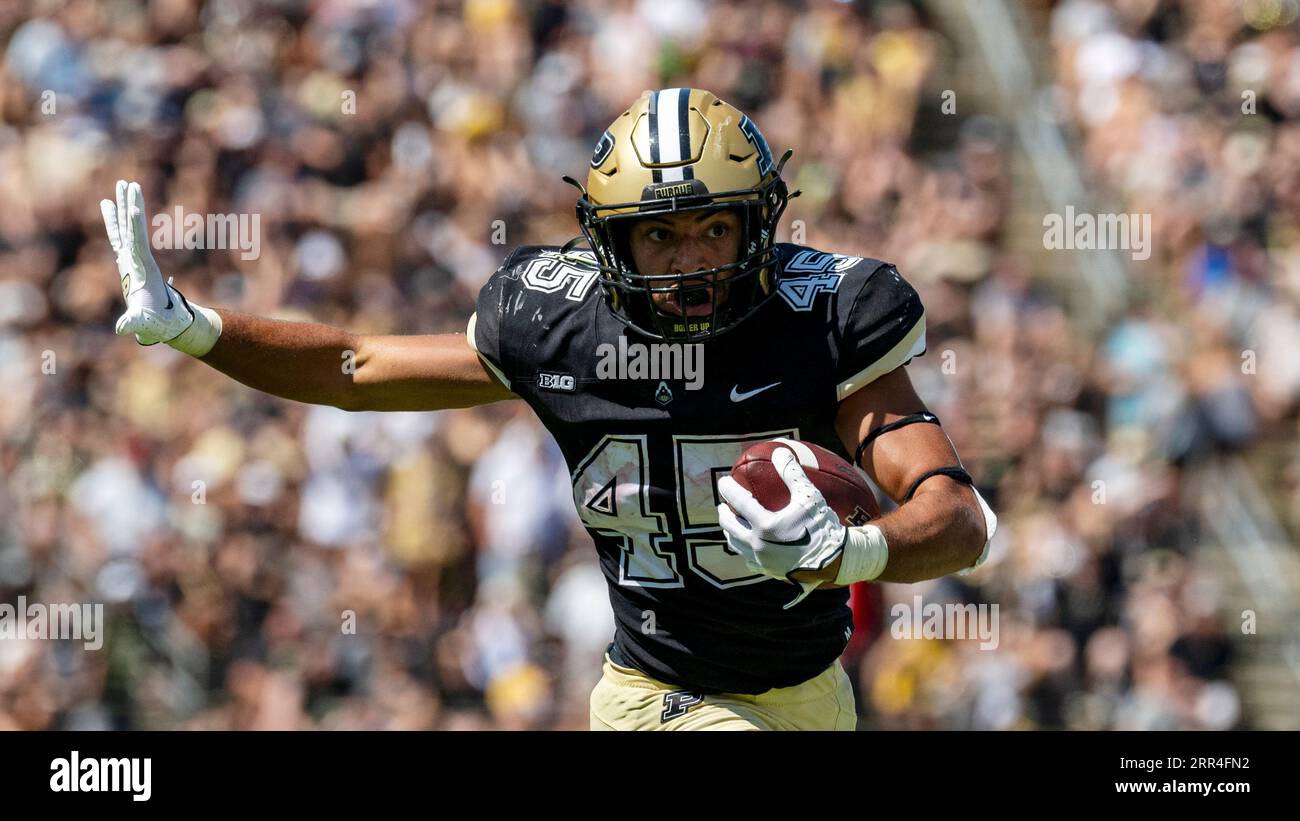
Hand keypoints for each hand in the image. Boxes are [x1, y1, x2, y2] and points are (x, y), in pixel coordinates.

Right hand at [101, 179, 193, 344]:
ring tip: (122, 185)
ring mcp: (132, 259)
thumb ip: (134, 323)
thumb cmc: (156, 323)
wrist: (167, 323)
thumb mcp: (143, 323)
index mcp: (143, 268)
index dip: (134, 226)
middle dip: (130, 205)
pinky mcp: (126, 262)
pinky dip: (114, 221)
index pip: (137, 242)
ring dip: (122, 207)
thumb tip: (123, 330)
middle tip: (128, 183)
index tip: (134, 207)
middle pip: (133, 227)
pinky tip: (109, 206)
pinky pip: (118, 236)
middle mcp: (139, 259)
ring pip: (126, 228)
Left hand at [716, 446, 847, 608]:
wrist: (837, 561)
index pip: (739, 502)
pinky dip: (746, 552)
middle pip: (730, 527)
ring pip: (736, 546)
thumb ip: (792, 474)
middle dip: (723, 514)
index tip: (722, 482)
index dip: (728, 489)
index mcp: (765, 525)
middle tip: (722, 506)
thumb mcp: (809, 497)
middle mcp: (759, 545)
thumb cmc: (823, 527)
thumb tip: (780, 451)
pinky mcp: (770, 572)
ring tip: (731, 525)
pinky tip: (749, 549)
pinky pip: (751, 562)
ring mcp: (763, 561)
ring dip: (730, 533)